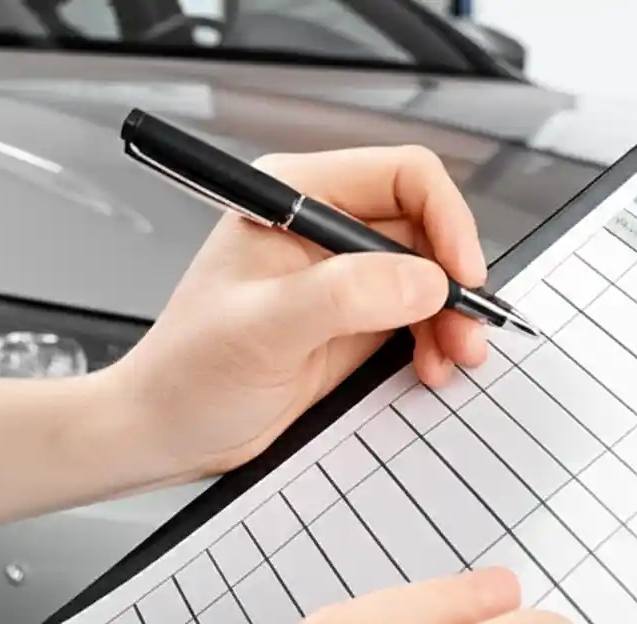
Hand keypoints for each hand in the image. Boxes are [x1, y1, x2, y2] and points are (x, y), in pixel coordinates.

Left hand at [108, 146, 488, 484]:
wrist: (171, 433)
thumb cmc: (190, 373)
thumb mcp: (265, 328)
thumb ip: (346, 296)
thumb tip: (425, 280)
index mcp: (296, 195)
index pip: (403, 176)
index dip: (446, 220)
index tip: (460, 276)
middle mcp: (326, 226)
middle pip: (428, 227)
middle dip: (454, 280)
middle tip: (466, 330)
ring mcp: (344, 274)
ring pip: (431, 275)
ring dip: (452, 317)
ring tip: (453, 358)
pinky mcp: (357, 318)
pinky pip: (420, 315)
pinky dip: (438, 340)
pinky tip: (431, 366)